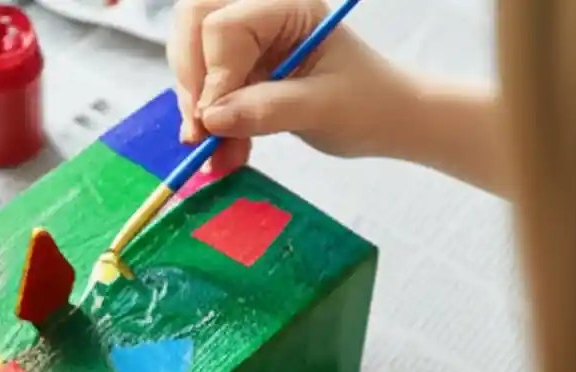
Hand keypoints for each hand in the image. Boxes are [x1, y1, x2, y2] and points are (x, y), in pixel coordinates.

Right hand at [168, 0, 415, 172]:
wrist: (386, 121)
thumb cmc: (370, 104)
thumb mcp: (323, 108)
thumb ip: (267, 109)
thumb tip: (211, 118)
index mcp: (288, 6)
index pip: (224, 25)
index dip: (214, 74)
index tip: (214, 123)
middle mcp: (263, 13)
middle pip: (193, 23)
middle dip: (191, 79)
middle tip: (201, 130)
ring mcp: (248, 41)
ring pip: (189, 54)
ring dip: (194, 107)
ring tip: (216, 153)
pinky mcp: (240, 68)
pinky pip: (202, 86)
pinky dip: (205, 122)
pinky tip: (223, 153)